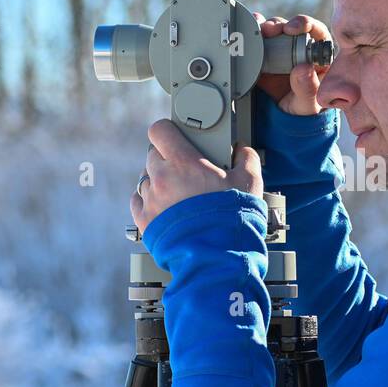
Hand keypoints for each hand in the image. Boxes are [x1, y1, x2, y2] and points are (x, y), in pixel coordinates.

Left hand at [131, 118, 262, 233]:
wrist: (215, 256)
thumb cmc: (231, 219)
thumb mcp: (250, 183)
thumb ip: (246, 160)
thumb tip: (243, 151)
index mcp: (183, 162)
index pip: (161, 130)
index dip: (168, 130)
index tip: (176, 135)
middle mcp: (161, 177)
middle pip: (153, 155)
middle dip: (168, 158)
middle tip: (186, 169)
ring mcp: (151, 200)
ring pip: (146, 179)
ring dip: (158, 181)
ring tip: (178, 192)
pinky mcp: (144, 221)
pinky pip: (138, 202)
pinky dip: (148, 201)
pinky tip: (162, 206)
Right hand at [251, 12, 332, 115]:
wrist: (283, 120)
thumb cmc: (303, 109)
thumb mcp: (308, 103)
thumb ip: (308, 88)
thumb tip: (302, 68)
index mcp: (318, 56)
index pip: (317, 32)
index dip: (306, 25)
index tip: (293, 28)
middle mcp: (300, 49)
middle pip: (291, 28)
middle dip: (280, 25)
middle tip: (271, 30)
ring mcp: (281, 50)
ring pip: (274, 31)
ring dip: (265, 28)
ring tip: (259, 33)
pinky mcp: (264, 55)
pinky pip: (259, 40)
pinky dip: (253, 32)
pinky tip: (249, 29)